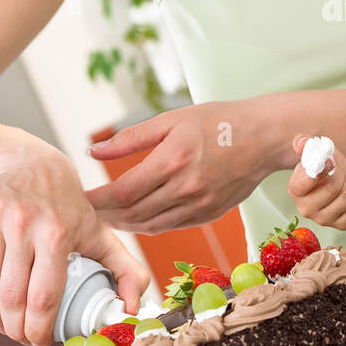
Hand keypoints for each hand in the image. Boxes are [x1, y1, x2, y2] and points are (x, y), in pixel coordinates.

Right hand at [0, 149, 150, 345]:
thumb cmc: (69, 206)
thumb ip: (127, 272)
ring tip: (3, 324)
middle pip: (11, 296)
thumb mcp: (102, 235)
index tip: (40, 342)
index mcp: (59, 232)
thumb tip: (131, 311)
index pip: (43, 297)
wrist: (36, 164)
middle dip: (13, 328)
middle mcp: (26, 222)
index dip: (38, 329)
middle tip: (20, 337)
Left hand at [86, 100, 273, 231]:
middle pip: (133, 213)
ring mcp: (200, 204)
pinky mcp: (210, 213)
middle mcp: (186, 187)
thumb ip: (131, 138)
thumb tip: (94, 152)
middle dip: (107, 214)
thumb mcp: (172, 119)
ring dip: (126, 224)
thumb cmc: (218, 121)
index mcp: (173, 160)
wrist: (264, 137)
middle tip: (89, 210)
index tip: (81, 198)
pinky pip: (172, 226)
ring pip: (151, 225)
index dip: (98, 200)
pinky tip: (139, 217)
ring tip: (109, 216)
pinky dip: (150, 225)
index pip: (123, 192)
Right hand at [287, 134, 345, 229]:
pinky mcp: (343, 225)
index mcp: (295, 190)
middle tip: (342, 171)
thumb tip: (303, 142)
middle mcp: (306, 209)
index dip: (323, 169)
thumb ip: (306, 143)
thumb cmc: (330, 166)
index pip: (306, 182)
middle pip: (331, 187)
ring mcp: (324, 220)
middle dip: (342, 174)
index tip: (331, 162)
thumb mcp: (318, 151)